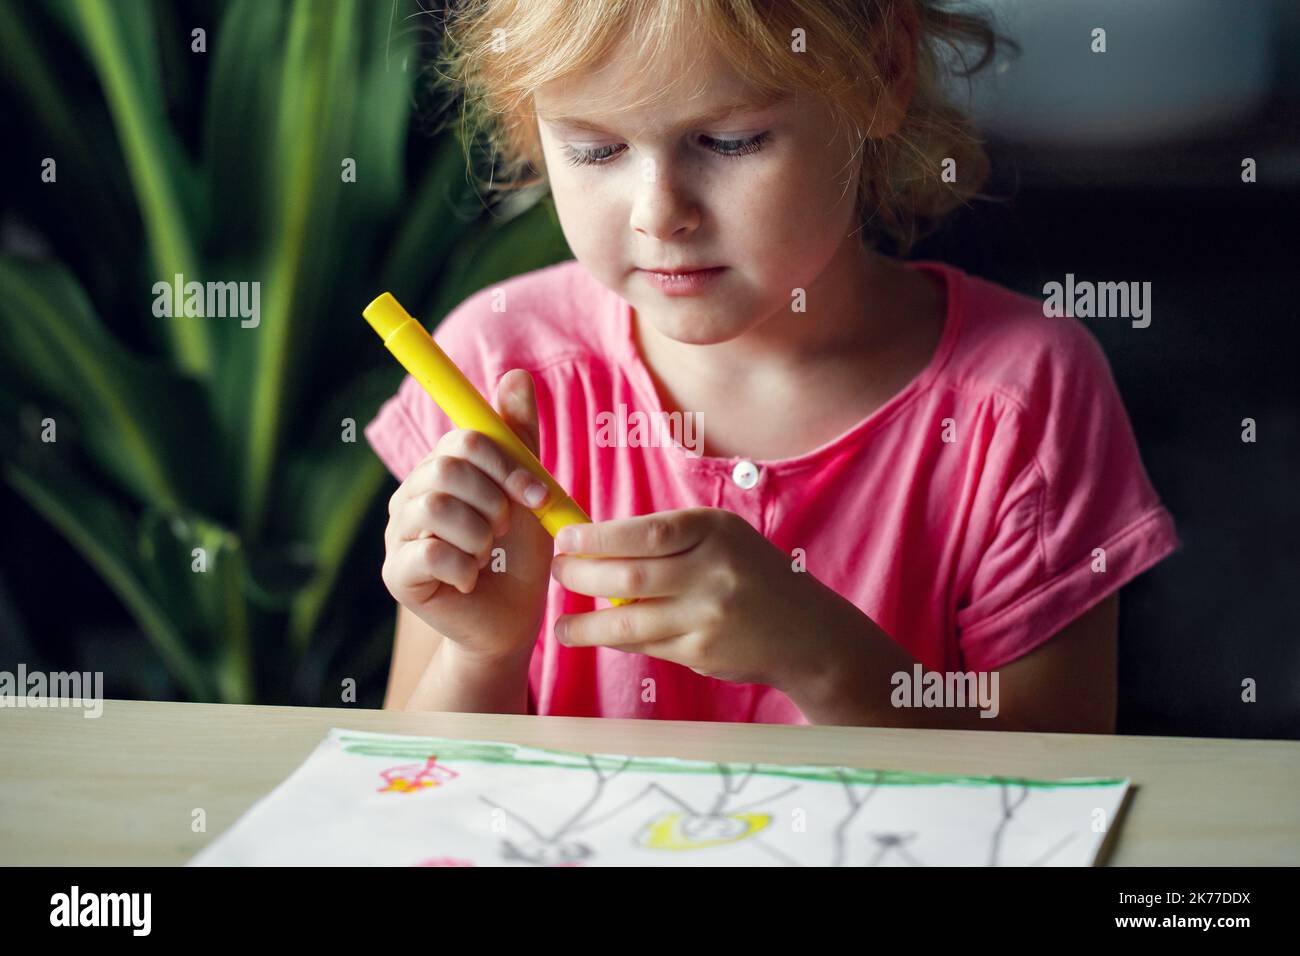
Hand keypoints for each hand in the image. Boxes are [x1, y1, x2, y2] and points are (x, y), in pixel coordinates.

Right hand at [381, 369, 554, 660]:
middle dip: (493, 502)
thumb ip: (520, 439)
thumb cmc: (518, 557)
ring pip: (435, 508)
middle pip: (446, 469)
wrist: (510, 623)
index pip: (466, 439)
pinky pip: (429, 552)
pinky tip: (471, 579)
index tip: (537, 495)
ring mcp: (397, 533)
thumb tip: (518, 374)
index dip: (506, 465)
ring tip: (487, 556)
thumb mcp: (528, 494)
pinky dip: (465, 567)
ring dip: (479, 536)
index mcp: (442, 469)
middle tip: (504, 532)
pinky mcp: (395, 573)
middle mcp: (412, 494)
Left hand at [550, 507, 853, 690]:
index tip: (565, 538)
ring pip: (629, 621)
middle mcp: (712, 571)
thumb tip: (596, 545)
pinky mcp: (701, 653)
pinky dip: (616, 641)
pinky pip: (645, 645)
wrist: (805, 633)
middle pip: (629, 576)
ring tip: (562, 625)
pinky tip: (599, 635)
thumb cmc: (750, 575)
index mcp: (714, 532)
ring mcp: (707, 616)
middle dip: (581, 575)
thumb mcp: (721, 538)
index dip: (596, 537)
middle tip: (558, 572)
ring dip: (586, 624)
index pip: (644, 532)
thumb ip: (669, 539)